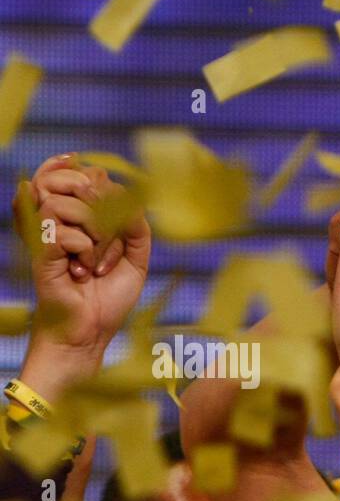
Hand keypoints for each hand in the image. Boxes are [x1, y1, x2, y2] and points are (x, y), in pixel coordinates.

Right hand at [14, 154, 150, 354]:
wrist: (92, 328)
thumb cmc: (109, 294)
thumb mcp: (136, 257)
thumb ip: (137, 225)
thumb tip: (130, 198)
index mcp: (77, 214)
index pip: (87, 172)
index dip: (108, 188)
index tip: (119, 217)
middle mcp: (57, 217)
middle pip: (77, 178)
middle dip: (106, 210)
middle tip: (107, 241)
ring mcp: (45, 231)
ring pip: (70, 204)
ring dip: (97, 235)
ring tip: (95, 262)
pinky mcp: (40, 249)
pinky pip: (66, 232)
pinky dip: (85, 252)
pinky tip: (82, 272)